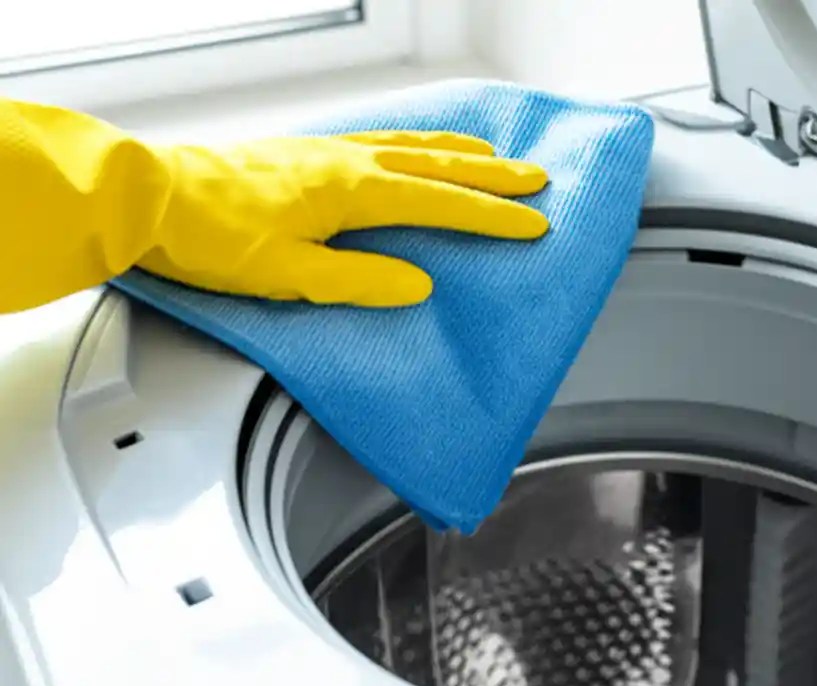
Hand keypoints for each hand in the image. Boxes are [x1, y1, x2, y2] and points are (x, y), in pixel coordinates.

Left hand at [138, 130, 548, 306]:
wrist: (151, 198)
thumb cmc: (212, 237)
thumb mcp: (287, 274)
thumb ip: (358, 281)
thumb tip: (417, 285)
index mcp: (351, 191)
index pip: (439, 202)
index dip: (490, 215)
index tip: (533, 223)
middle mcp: (346, 162)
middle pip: (435, 165)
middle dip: (491, 174)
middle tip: (535, 178)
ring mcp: (327, 152)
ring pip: (409, 145)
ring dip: (457, 151)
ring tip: (491, 152)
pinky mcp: (307, 154)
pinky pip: (378, 139)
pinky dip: (413, 141)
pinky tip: (414, 147)